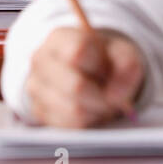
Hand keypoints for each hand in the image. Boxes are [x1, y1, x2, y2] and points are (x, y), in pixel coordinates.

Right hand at [25, 26, 145, 126]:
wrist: (90, 74)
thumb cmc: (105, 60)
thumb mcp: (123, 54)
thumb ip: (127, 67)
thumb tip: (115, 96)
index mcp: (59, 37)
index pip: (77, 53)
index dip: (100, 67)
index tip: (108, 70)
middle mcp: (40, 60)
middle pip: (76, 87)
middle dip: (102, 96)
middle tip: (110, 94)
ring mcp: (35, 86)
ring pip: (73, 110)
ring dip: (96, 111)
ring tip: (99, 100)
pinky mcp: (38, 111)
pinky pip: (69, 126)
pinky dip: (86, 121)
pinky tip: (88, 109)